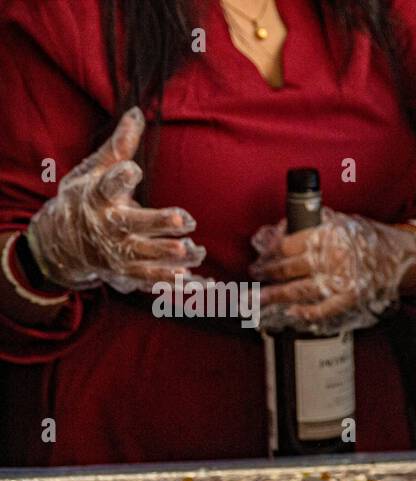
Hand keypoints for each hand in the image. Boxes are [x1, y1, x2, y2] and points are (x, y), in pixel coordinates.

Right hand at [25, 107, 203, 293]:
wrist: (62, 243)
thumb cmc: (85, 198)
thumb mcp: (95, 170)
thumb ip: (120, 147)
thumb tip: (138, 112)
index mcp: (98, 198)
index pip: (107, 187)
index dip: (120, 178)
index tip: (134, 170)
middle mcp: (108, 228)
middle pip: (133, 226)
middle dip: (158, 224)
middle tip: (185, 220)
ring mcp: (118, 254)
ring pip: (147, 258)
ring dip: (172, 256)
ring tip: (195, 250)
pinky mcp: (128, 275)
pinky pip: (155, 281)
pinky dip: (178, 284)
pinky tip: (201, 282)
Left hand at [249, 209, 415, 329]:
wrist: (400, 253)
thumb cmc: (367, 237)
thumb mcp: (340, 222)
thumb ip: (313, 227)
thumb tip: (277, 234)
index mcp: (328, 234)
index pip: (287, 245)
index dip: (268, 252)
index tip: (260, 256)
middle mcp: (333, 256)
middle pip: (288, 268)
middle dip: (267, 273)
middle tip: (255, 275)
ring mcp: (342, 279)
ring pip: (300, 289)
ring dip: (276, 295)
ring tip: (259, 298)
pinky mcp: (352, 297)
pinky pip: (324, 308)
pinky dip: (307, 313)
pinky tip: (292, 313)